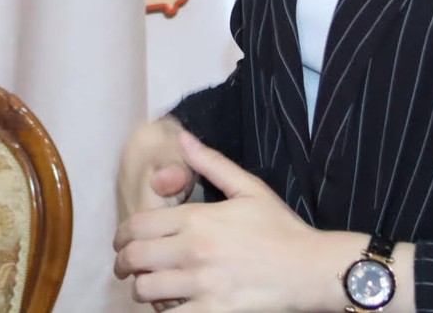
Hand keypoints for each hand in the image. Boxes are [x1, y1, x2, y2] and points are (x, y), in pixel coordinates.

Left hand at [113, 131, 360, 311]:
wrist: (312, 269)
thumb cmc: (281, 228)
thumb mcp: (249, 188)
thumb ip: (211, 163)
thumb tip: (183, 137)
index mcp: (197, 219)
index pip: (137, 227)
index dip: (120, 237)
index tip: (121, 244)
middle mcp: (193, 251)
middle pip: (135, 259)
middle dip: (123, 264)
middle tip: (125, 269)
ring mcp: (203, 284)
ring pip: (147, 291)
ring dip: (142, 290)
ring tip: (147, 289)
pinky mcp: (215, 312)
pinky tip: (169, 308)